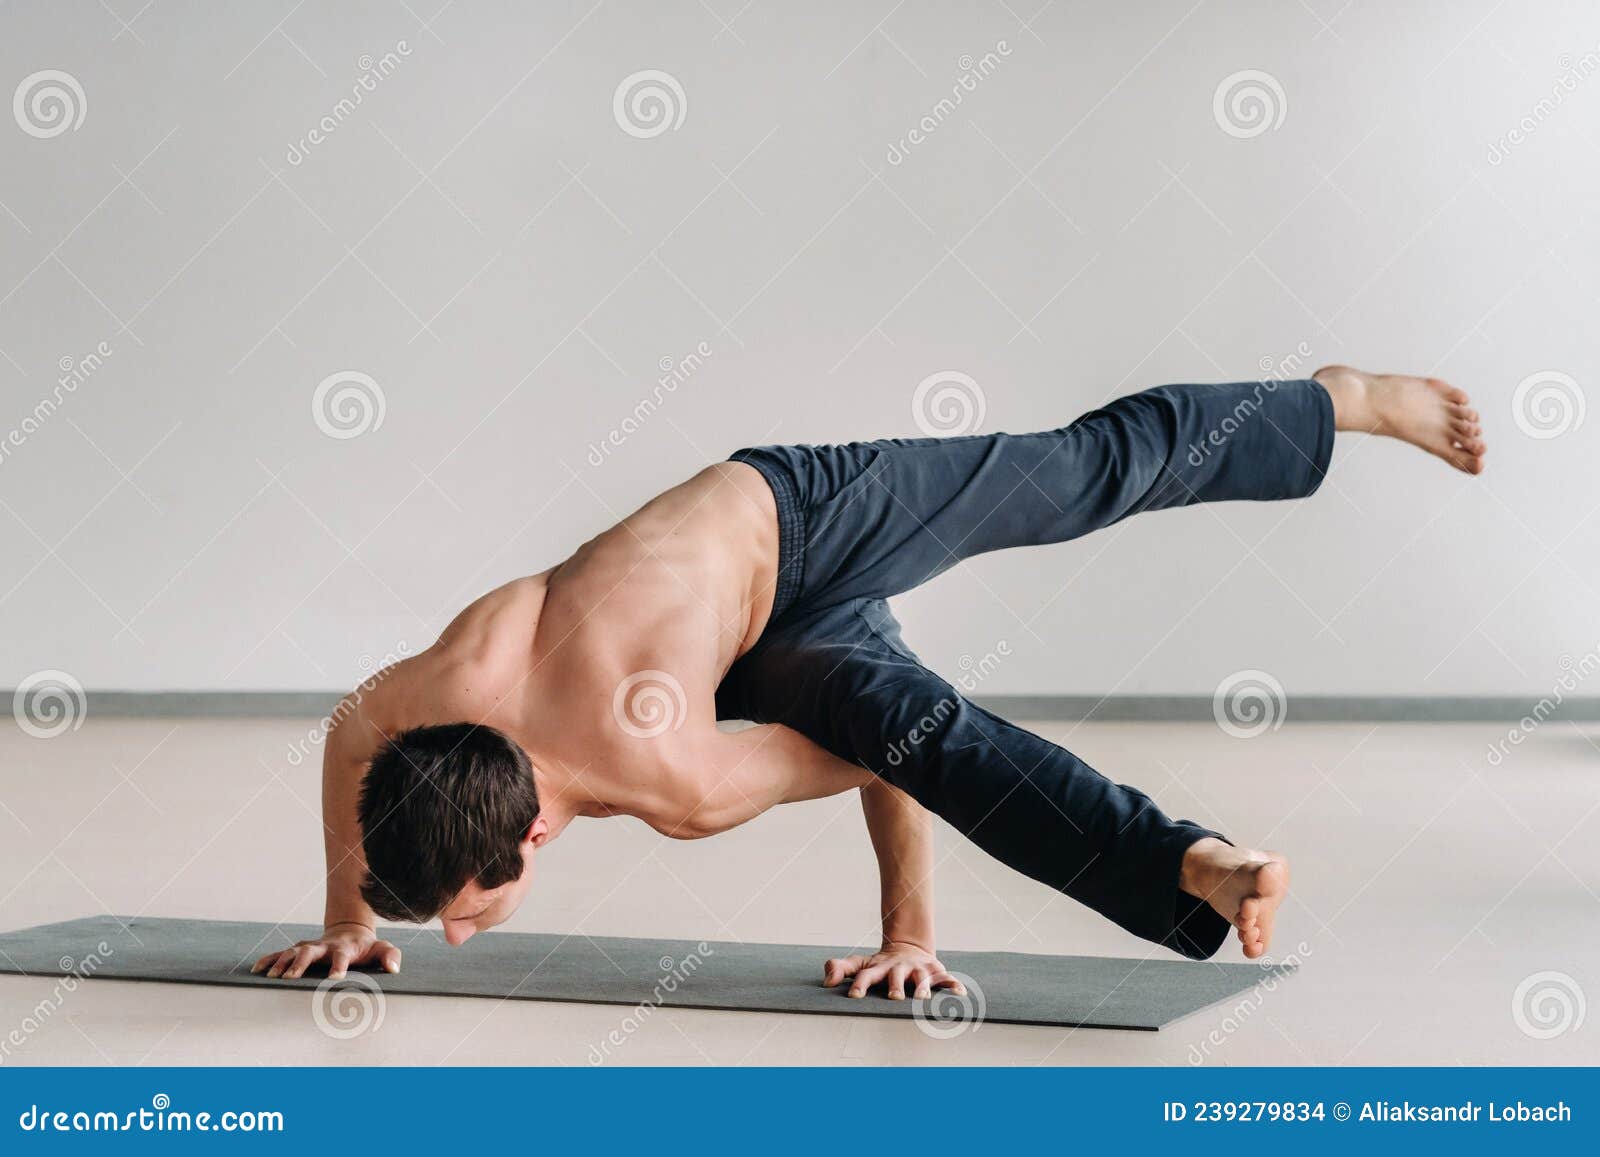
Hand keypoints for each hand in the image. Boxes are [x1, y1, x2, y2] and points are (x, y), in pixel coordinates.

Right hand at [251, 922, 400, 979]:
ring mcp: (309, 946)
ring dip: (281, 963)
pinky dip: (268, 960)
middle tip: (291, 977)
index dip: (339, 966)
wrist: (349, 931)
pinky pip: (280, 954)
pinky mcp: (298, 949)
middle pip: (310, 952)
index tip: (335, 979)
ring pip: (292, 952)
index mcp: (344, 947)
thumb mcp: (382, 948)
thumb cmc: (366, 946)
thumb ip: (390, 956)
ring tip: (271, 977)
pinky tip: (256, 970)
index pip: (342, 956)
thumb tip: (394, 969)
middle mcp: (323, 946)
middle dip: (300, 963)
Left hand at [822, 941, 965, 999]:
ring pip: (921, 978)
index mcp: (879, 968)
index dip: (860, 985)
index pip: (866, 975)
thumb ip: (841, 969)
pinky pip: (946, 978)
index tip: (854, 996)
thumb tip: (826, 981)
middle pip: (896, 977)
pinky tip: (959, 993)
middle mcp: (899, 968)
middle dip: (895, 986)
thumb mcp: (860, 964)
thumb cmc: (881, 964)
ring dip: (922, 986)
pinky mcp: (935, 971)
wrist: (909, 947)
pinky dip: (952, 984)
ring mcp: (918, 969)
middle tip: (894, 997)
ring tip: (922, 997)